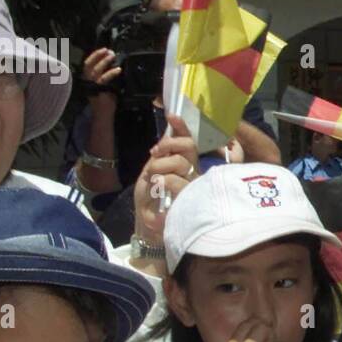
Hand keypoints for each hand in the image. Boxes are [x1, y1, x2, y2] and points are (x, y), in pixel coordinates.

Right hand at [82, 48, 120, 112]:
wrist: (103, 115)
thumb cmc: (105, 101)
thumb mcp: (105, 86)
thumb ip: (106, 77)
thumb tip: (115, 65)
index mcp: (87, 80)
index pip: (87, 64)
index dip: (94, 55)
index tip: (104, 50)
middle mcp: (87, 82)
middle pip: (88, 65)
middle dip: (98, 55)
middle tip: (109, 51)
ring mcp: (92, 86)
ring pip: (96, 70)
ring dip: (105, 61)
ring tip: (113, 56)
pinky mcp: (98, 90)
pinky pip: (104, 79)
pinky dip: (111, 73)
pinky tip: (119, 69)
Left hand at [133, 113, 199, 246]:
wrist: (148, 225)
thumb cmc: (151, 200)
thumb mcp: (152, 173)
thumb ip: (161, 157)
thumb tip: (167, 136)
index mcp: (185, 165)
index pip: (189, 141)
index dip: (182, 127)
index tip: (171, 115)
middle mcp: (194, 173)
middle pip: (189, 147)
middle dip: (169, 144)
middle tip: (155, 152)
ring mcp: (194, 185)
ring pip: (182, 162)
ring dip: (161, 164)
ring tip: (152, 176)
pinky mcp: (190, 198)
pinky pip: (176, 179)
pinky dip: (163, 178)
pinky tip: (157, 184)